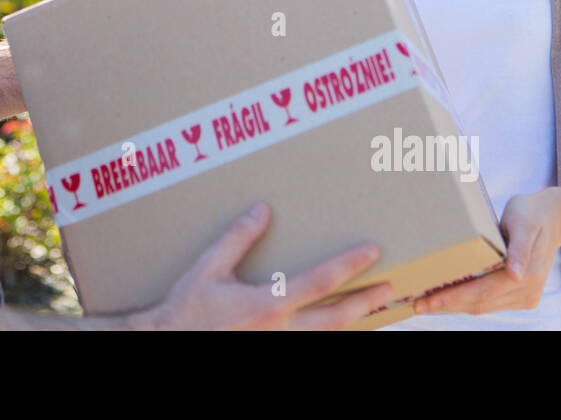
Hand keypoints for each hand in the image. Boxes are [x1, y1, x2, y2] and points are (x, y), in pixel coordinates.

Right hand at [141, 202, 393, 329]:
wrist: (170, 342)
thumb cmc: (188, 309)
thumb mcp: (209, 268)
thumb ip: (237, 238)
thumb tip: (262, 210)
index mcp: (268, 304)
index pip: (320, 281)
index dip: (350, 266)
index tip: (373, 252)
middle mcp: (281, 330)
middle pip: (337, 317)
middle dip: (366, 301)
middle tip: (390, 287)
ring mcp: (279, 345)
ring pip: (327, 335)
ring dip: (352, 320)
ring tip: (370, 305)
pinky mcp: (272, 349)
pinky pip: (308, 342)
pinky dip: (327, 332)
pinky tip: (333, 323)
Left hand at [412, 187, 560, 315]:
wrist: (555, 217)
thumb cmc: (532, 213)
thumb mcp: (524, 222)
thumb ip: (519, 248)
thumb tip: (516, 275)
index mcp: (527, 273)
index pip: (483, 291)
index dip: (454, 298)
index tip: (429, 300)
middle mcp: (527, 290)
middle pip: (480, 303)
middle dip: (447, 305)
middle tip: (416, 304)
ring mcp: (526, 296)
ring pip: (482, 306)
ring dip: (454, 306)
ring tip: (425, 302)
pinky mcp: (521, 296)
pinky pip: (489, 303)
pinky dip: (466, 301)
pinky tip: (446, 297)